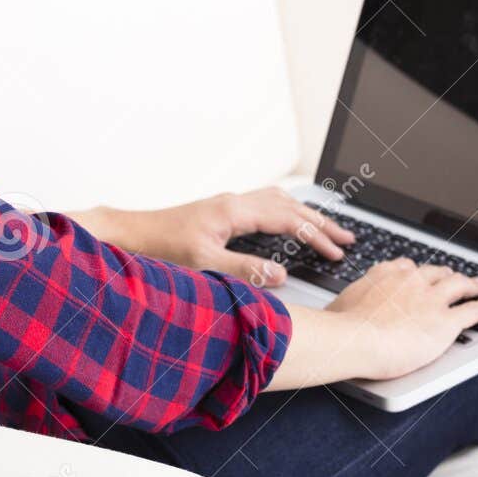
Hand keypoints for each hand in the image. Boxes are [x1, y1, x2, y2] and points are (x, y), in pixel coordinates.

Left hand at [74, 187, 354, 285]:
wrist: (129, 235)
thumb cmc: (159, 249)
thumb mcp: (203, 265)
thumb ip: (244, 270)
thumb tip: (282, 275)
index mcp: (234, 210)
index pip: (288, 219)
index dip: (317, 236)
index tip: (338, 253)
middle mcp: (233, 202)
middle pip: (290, 205)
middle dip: (322, 221)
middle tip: (348, 238)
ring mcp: (227, 204)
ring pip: (279, 201)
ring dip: (306, 213)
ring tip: (328, 228)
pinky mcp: (221, 211)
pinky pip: (265, 203)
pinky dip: (287, 211)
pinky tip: (288, 219)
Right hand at [266, 258, 477, 390]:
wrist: (354, 340)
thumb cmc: (339, 330)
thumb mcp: (338, 309)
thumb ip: (344, 308)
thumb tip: (328, 318)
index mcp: (384, 275)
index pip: (406, 267)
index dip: (417, 272)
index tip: (419, 275)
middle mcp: (410, 281)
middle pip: (435, 272)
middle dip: (446, 274)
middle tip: (453, 277)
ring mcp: (430, 299)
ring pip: (458, 285)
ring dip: (470, 283)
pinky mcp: (446, 321)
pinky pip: (473, 309)